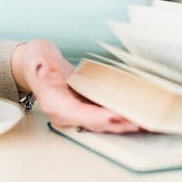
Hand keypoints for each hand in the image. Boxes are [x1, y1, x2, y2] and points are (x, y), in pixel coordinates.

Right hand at [11, 39, 139, 133]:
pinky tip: (137, 116)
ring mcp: (76, 114)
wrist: (38, 65)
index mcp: (53, 102)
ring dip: (123, 124)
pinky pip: (104, 117)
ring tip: (145, 122)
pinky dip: (120, 118)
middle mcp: (65, 113)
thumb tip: (42, 69)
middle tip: (139, 121)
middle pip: (94, 123)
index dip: (96, 116)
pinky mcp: (85, 110)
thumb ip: (39, 65)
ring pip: (102, 124)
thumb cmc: (38, 61)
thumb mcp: (36, 58)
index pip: (77, 113)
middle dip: (117, 124)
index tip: (114, 115)